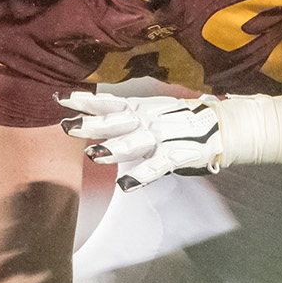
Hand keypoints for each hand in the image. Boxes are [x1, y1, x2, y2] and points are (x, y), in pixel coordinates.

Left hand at [58, 93, 221, 190]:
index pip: (108, 102)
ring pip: (132, 143)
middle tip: (66, 126)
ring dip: (113, 149)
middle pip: (115, 121)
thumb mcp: (151, 113)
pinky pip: (155, 166)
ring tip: (93, 155)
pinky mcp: (176, 154)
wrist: (221, 127)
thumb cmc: (181, 122)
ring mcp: (161, 137)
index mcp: (140, 109)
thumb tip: (93, 120)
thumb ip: (126, 117)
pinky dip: (141, 175)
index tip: (60, 98)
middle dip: (90, 124)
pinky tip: (125, 185)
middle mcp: (147, 120)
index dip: (85, 100)